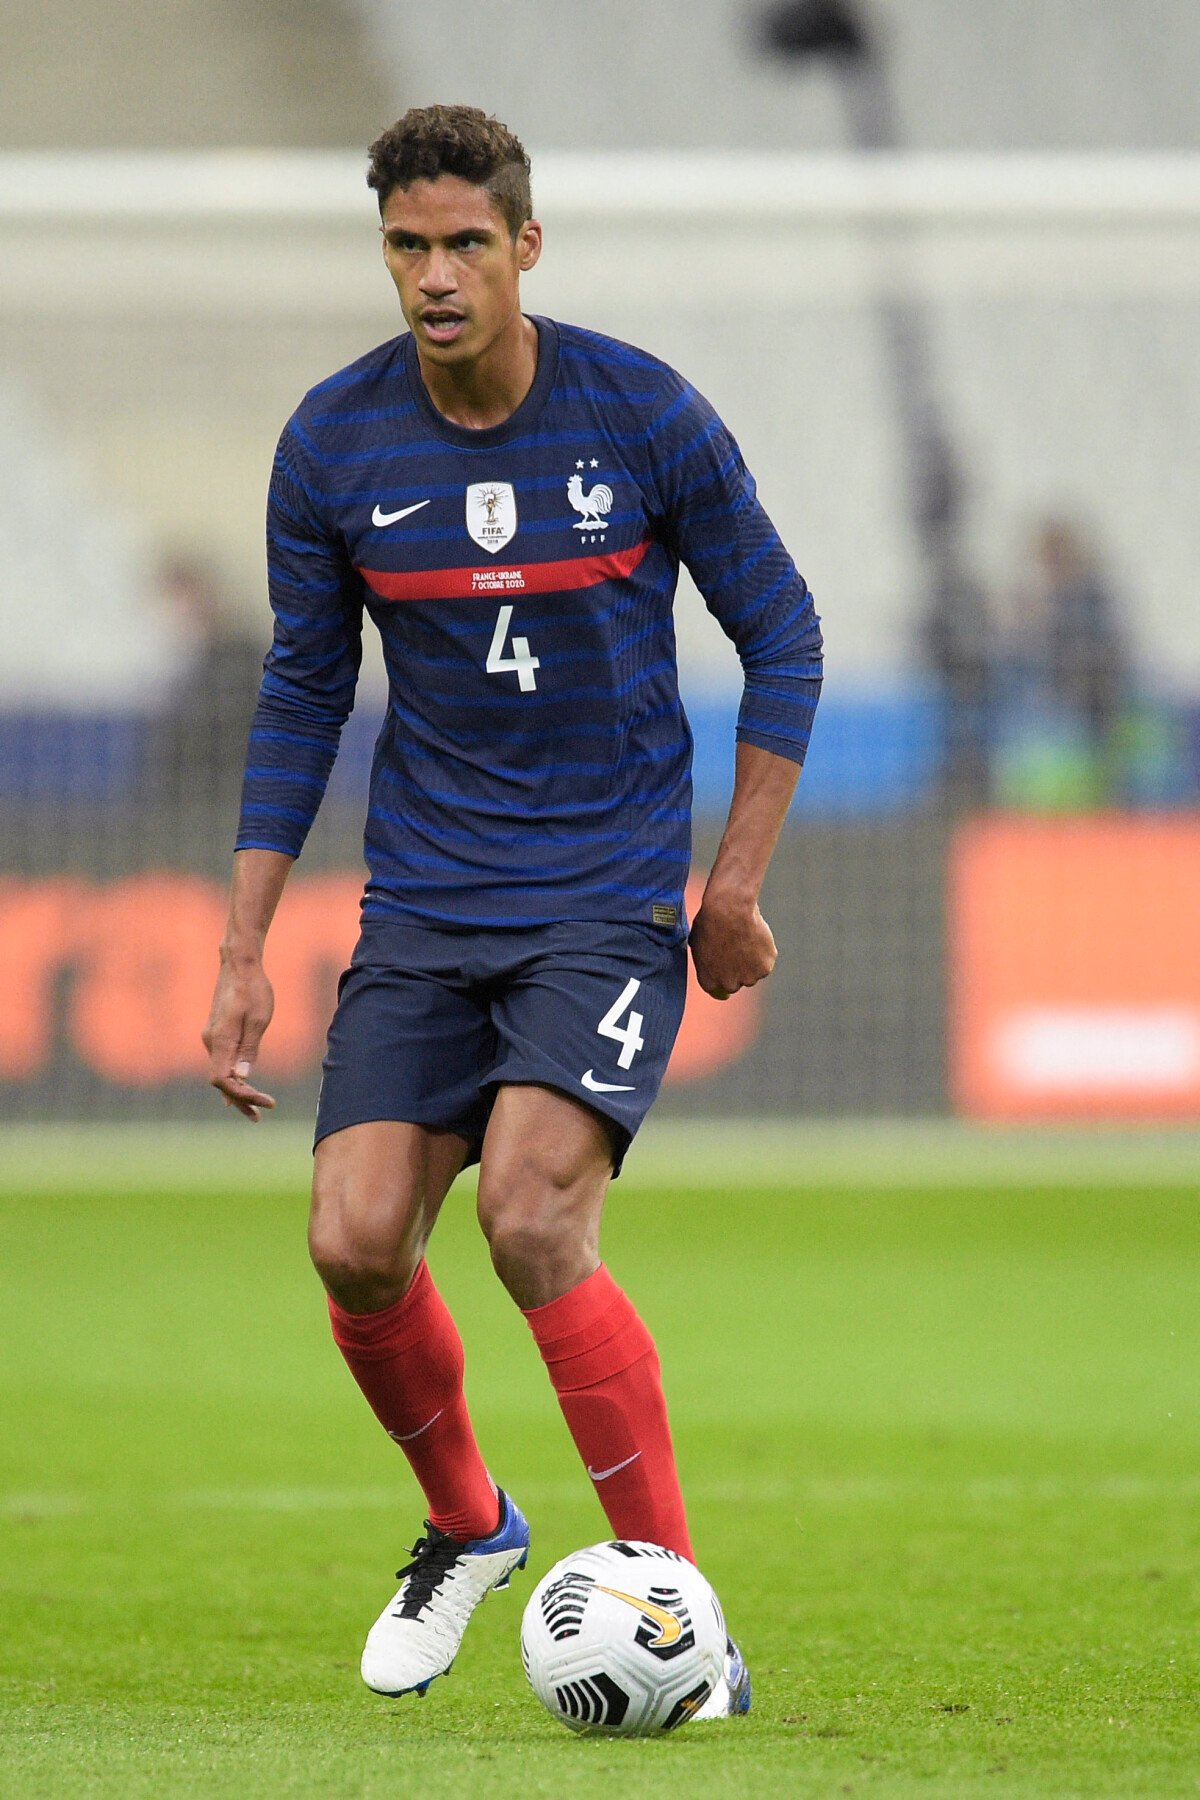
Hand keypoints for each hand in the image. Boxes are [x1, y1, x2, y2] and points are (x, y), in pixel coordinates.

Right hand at [202, 954, 276, 1120]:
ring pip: (220, 1072)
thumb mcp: (260, 1019)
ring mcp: (211, 1037)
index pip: (223, 1080)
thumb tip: (243, 1076)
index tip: (264, 1102)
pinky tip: (241, 1087)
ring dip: (236, 1091)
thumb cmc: (254, 989)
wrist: (239, 964)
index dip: (242, 1095)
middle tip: (259, 1117)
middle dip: (239, 1100)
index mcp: (220, 1039)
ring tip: (254, 1109)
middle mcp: (210, 1041)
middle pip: (220, 1081)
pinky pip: (221, 1061)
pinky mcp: (216, 1033)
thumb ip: (250, 1048)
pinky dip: (232, 1077)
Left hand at [688, 884, 777, 999]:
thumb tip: (711, 956)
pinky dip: (764, 952)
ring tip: (747, 939)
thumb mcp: (698, 942)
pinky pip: (766, 962)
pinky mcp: (765, 968)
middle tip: (738, 950)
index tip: (725, 971)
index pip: (714, 988)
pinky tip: (757, 936)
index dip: (720, 976)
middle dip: (737, 971)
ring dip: (752, 962)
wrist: (730, 911)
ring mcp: (749, 978)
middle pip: (735, 983)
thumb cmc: (710, 921)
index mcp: (708, 980)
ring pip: (753, 973)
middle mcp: (729, 984)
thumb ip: (706, 956)